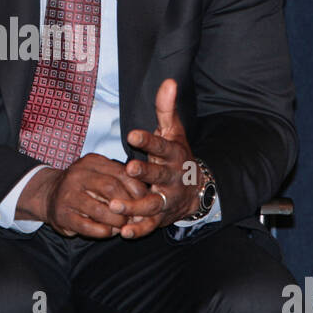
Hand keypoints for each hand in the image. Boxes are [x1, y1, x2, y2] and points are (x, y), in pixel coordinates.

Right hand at [17, 154, 149, 238]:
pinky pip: (87, 225)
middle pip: (111, 189)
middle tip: (136, 216)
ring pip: (100, 209)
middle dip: (128, 206)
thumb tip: (146, 198)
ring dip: (117, 221)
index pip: (121, 173)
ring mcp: (68, 194)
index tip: (146, 201)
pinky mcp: (62, 214)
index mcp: (91, 162)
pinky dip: (102, 231)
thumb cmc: (84, 186)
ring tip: (123, 226)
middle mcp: (78, 174)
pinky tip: (109, 232)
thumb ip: (120, 181)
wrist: (48, 194)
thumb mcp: (100, 175)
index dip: (137, 189)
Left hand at [117, 79, 200, 238]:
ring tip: (115, 206)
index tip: (132, 134)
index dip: (148, 140)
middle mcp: (171, 177)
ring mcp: (167, 198)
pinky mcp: (161, 217)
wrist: (197, 188)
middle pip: (158, 176)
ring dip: (134, 205)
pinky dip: (138, 229)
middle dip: (144, 173)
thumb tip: (168, 81)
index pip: (160, 146)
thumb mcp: (174, 132)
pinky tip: (124, 231)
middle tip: (129, 169)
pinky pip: (150, 225)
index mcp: (173, 154)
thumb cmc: (177, 156)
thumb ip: (166, 109)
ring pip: (151, 203)